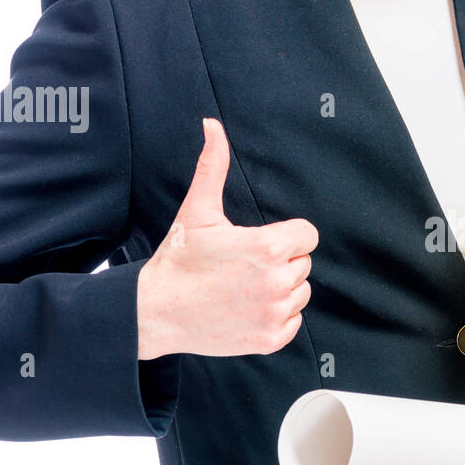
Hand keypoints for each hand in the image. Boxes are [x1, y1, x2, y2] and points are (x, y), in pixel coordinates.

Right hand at [137, 118, 317, 358]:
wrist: (155, 311)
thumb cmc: (179, 259)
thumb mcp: (197, 210)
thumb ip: (213, 166)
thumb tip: (213, 126)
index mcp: (268, 247)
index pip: (308, 235)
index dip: (287, 235)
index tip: (262, 241)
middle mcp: (278, 282)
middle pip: (304, 263)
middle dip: (281, 261)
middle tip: (245, 265)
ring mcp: (274, 313)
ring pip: (301, 293)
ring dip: (281, 289)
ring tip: (245, 286)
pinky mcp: (270, 339)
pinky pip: (293, 322)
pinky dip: (276, 317)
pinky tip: (247, 308)